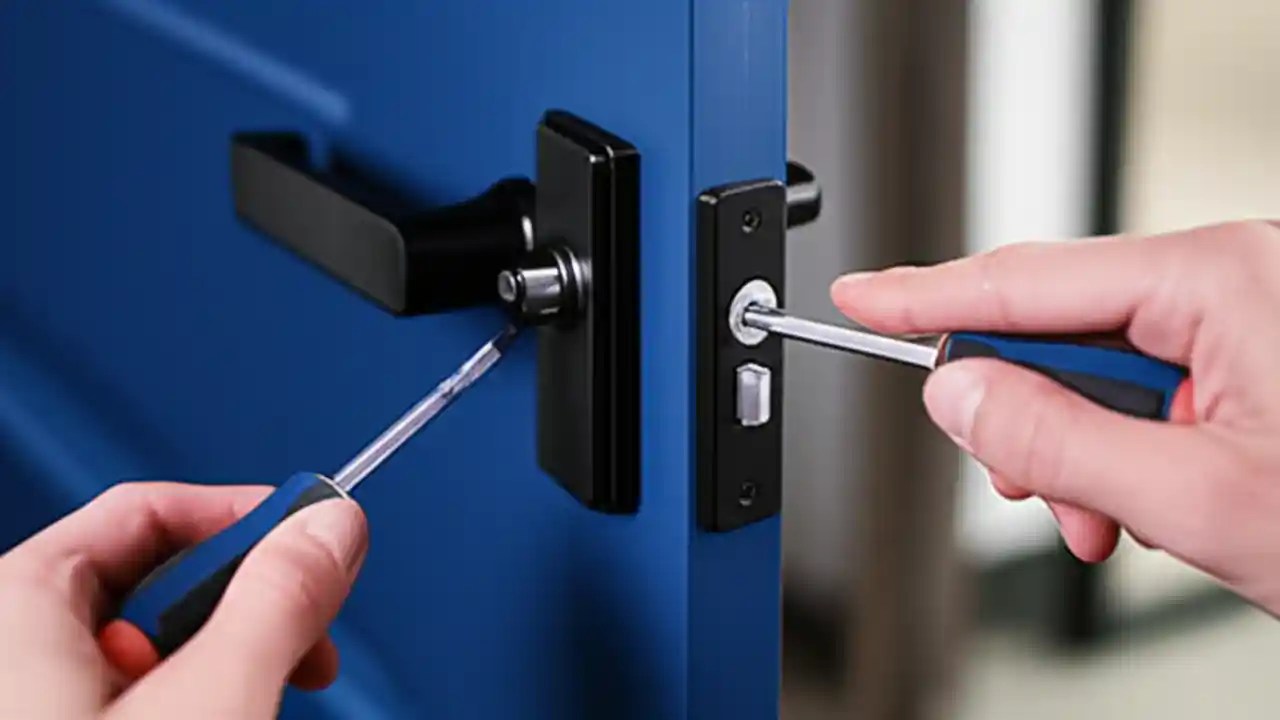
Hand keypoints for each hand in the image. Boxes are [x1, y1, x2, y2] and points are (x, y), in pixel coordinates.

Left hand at [0, 481, 367, 718]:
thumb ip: (278, 600)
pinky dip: (191, 702)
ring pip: (150, 647)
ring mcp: (27, 699)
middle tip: (305, 649)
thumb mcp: (212, 700)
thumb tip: (333, 525)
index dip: (246, 519)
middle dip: (244, 607)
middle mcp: (11, 645)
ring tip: (259, 704)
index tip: (314, 539)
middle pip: (155, 579)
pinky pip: (128, 697)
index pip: (148, 509)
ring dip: (225, 662)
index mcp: (17, 603)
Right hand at [830, 220, 1279, 614]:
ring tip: (1104, 516)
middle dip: (1029, 416)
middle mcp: (1235, 278)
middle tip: (1028, 485)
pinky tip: (1138, 500)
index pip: (1029, 279)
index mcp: (1224, 280)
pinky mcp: (1250, 352)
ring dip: (1079, 450)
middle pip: (1061, 328)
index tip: (862, 299)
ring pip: (1098, 368)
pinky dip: (1122, 450)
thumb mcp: (1194, 495)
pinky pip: (1145, 384)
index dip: (927, 297)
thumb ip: (1055, 439)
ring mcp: (1245, 314)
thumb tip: (958, 394)